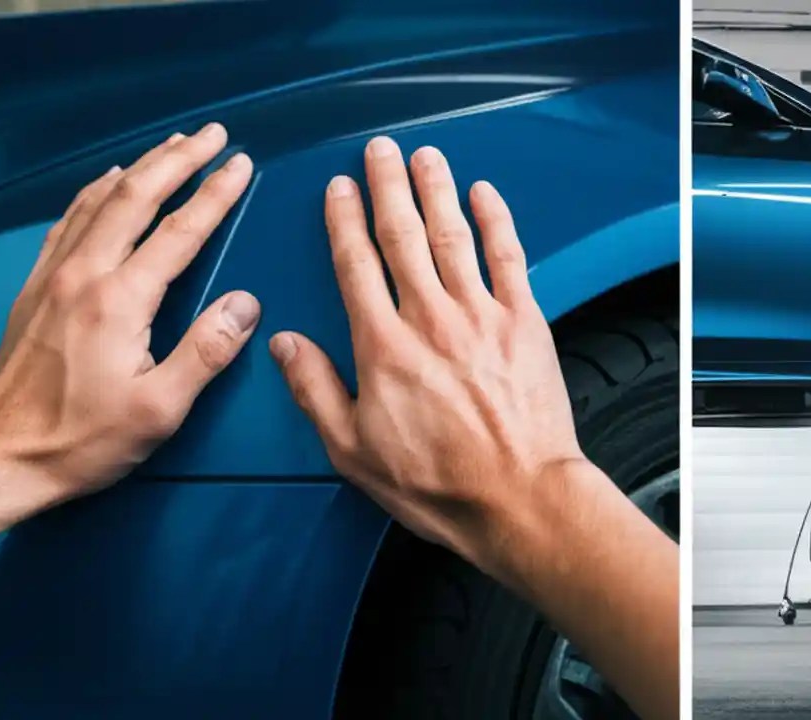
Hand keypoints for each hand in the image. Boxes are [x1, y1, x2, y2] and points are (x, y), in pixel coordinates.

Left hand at [0, 123, 258, 531]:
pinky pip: (67, 222)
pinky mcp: (35, 289)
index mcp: (120, 301)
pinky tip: (106, 186)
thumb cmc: (84, 440)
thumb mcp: (160, 409)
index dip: (214, 194)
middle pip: (135, 198)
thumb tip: (245, 303)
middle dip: (177, 160)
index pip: (179, 232)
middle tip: (211, 133)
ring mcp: (53, 278)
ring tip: (170, 148)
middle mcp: (84, 275)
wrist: (1, 457)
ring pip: (99, 201)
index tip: (240, 164)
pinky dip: (94, 194)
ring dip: (140, 168)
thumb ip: (207, 351)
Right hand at [269, 137, 585, 576]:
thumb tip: (284, 342)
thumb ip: (316, 390)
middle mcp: (429, 318)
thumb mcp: (354, 451)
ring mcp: (481, 315)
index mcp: (382, 346)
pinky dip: (496, 221)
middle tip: (379, 150)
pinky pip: (508, 257)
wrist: (519, 498)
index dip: (345, 221)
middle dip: (387, 186)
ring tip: (425, 156)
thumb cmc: (438, 485)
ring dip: (436, 190)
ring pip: (453, 235)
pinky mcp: (525, 322)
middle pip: (403, 235)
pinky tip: (485, 194)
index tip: (339, 188)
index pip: (356, 265)